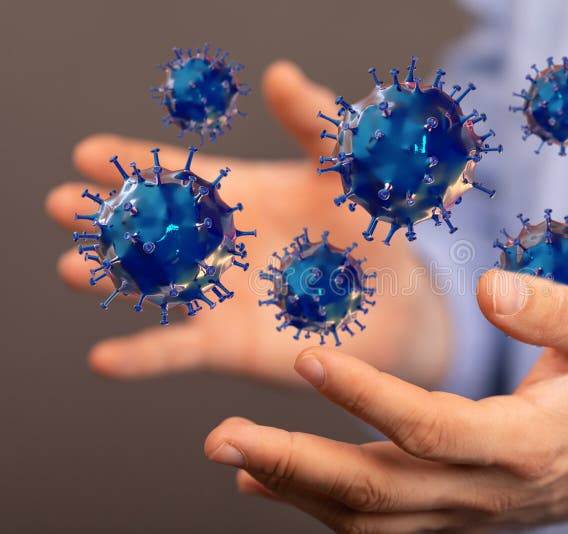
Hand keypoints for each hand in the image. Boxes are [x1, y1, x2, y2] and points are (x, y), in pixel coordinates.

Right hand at [45, 61, 448, 386]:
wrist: (397, 297)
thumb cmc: (368, 226)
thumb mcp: (344, 168)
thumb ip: (312, 123)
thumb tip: (280, 74)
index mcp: (236, 196)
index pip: (176, 174)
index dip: (134, 162)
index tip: (88, 154)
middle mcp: (216, 243)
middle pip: (150, 227)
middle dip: (107, 217)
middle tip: (62, 205)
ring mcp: (217, 294)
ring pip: (152, 285)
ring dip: (111, 278)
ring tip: (72, 268)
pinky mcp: (228, 344)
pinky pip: (179, 350)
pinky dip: (142, 356)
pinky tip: (104, 358)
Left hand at [205, 269, 567, 532]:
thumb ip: (552, 309)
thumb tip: (487, 287)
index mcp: (520, 443)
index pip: (428, 429)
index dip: (364, 397)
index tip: (308, 358)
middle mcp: (482, 493)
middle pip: (375, 490)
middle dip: (294, 464)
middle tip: (223, 435)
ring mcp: (463, 517)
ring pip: (366, 519)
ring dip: (294, 489)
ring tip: (233, 455)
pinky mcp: (450, 520)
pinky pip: (375, 527)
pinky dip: (315, 507)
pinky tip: (265, 483)